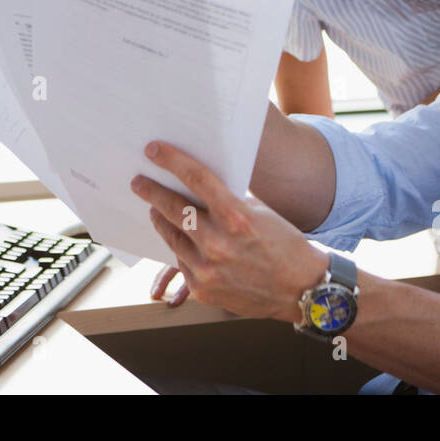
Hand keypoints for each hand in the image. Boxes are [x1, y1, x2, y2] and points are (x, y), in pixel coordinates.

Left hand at [130, 140, 327, 322]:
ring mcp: (208, 270)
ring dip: (161, 220)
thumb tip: (196, 181)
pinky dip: (180, 248)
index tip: (153, 150)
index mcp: (236, 216)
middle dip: (152, 192)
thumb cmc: (283, 243)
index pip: (196, 179)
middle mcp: (218, 244)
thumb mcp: (259, 211)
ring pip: (171, 237)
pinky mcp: (202, 289)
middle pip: (173, 209)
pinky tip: (179, 239)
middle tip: (139, 182)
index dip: (172, 161)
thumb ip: (228, 198)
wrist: (301, 288)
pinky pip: (181, 262)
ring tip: (154, 209)